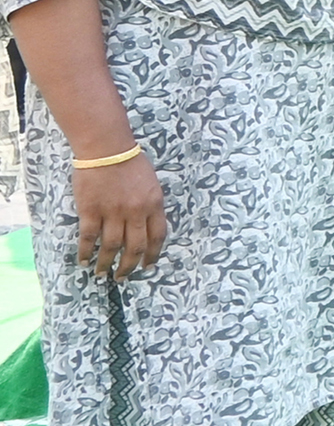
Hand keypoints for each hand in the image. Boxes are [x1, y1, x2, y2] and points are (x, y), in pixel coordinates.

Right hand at [71, 157, 164, 280]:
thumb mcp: (152, 184)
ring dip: (107, 263)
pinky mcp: (91, 210)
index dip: (153, 255)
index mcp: (154, 204)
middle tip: (123, 277)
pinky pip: (89, 237)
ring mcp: (113, 212)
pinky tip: (84, 261)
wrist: (106, 148)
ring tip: (102, 274)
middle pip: (135, 247)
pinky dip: (86, 252)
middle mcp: (136, 212)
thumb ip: (150, 206)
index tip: (148, 266)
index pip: (157, 237)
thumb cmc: (130, 163)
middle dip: (129, 266)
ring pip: (112, 246)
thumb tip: (147, 227)